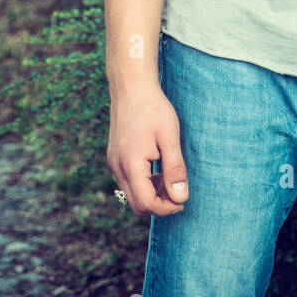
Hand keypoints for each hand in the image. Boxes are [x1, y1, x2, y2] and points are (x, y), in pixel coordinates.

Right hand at [107, 86, 188, 217]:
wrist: (132, 88)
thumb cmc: (153, 109)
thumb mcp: (170, 137)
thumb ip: (175, 169)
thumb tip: (181, 198)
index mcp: (131, 164)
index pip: (146, 203)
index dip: (166, 208)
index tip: (183, 200)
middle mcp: (117, 167)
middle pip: (136, 205)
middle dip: (159, 205)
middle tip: (178, 192)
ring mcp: (114, 163)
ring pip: (131, 195)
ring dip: (151, 195)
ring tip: (169, 179)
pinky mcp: (114, 158)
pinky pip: (128, 182)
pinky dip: (143, 185)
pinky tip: (157, 170)